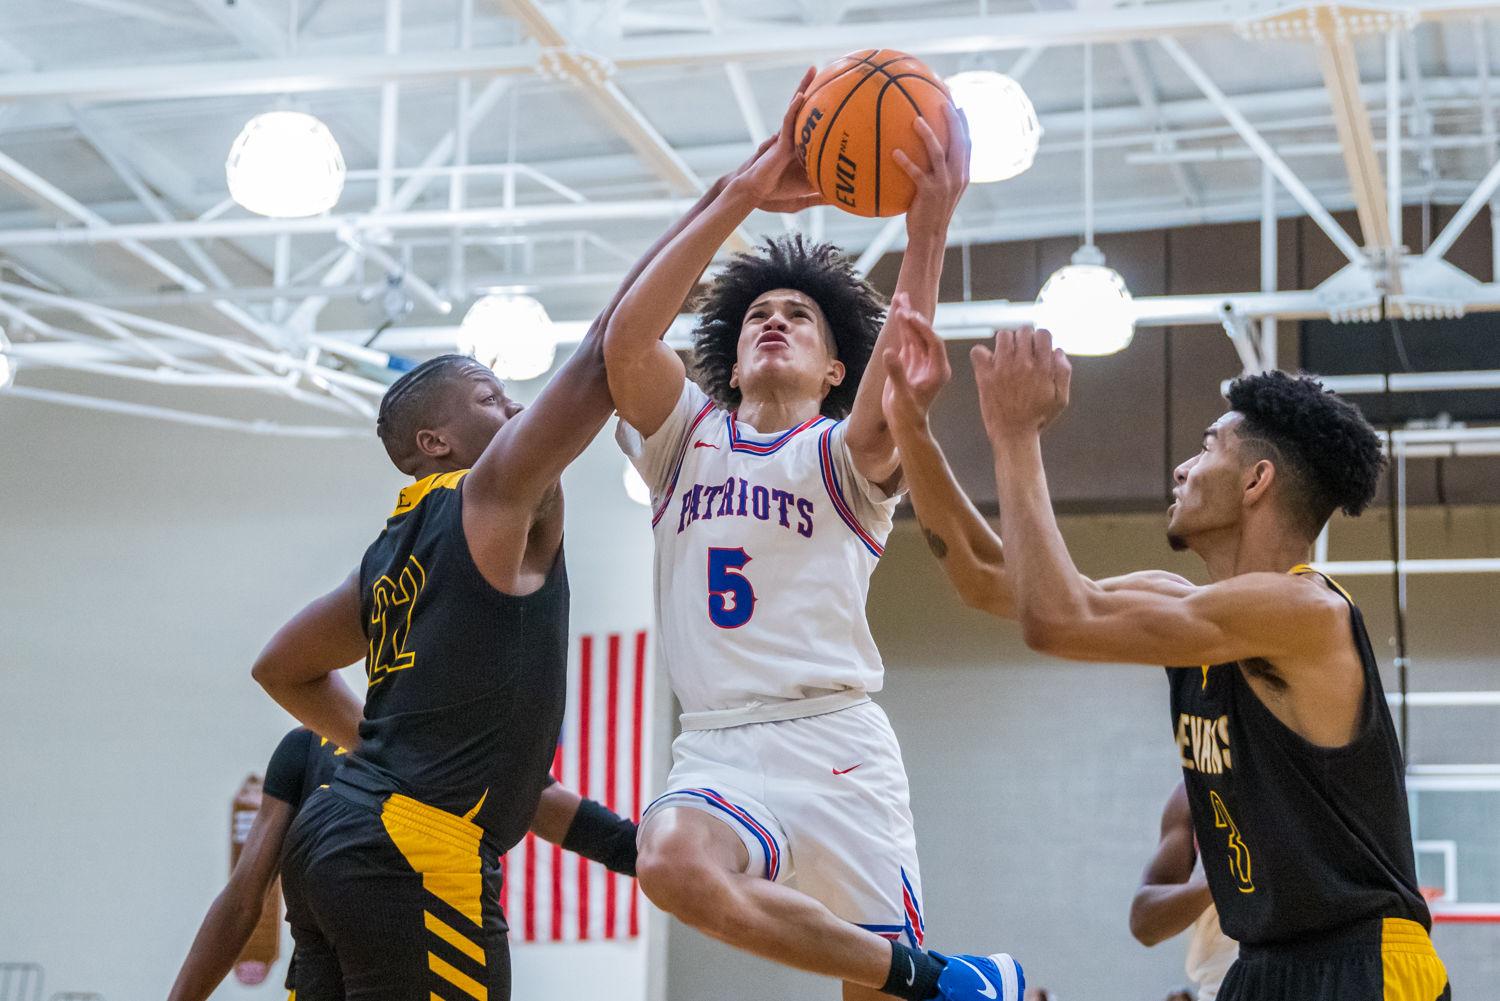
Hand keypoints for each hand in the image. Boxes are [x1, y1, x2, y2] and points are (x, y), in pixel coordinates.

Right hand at [735, 67, 825, 213]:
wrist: (758, 192)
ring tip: (814, 69)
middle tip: (826, 68)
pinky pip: (788, 122)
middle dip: (814, 87)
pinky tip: (802, 96)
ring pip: (796, 107)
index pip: (812, 119)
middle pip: (805, 106)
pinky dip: (794, 109)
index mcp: (801, 143)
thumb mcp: (807, 188)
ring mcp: (786, 135)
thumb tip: (843, 190)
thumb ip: (822, 185)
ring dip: (804, 86)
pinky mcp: (779, 141)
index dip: (822, 104)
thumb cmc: (777, 190)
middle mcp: (794, 134)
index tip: (838, 91)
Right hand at [881, 292, 950, 430]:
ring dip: (907, 317)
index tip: (910, 317)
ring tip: (899, 297)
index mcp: (939, 370)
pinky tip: (896, 312)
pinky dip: (901, 326)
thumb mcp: (902, 397)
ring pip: (915, 334)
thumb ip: (897, 374)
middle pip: (924, 334)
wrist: (905, 425)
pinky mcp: (910, 361)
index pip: (934, 343)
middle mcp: (932, 362)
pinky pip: (906, 340)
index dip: (922, 328)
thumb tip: (888, 352)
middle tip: (903, 298)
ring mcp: (921, 360)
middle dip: (914, 316)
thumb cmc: (907, 415)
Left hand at [893, 102, 969, 237]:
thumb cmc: (930, 210)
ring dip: (927, 135)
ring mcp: (944, 184)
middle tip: (942, 102)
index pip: (967, 143)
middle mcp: (957, 176)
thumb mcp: (940, 189)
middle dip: (952, 120)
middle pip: (958, 142)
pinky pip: (916, 173)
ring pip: (938, 153)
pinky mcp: (929, 193)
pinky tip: (894, 152)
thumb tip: (923, 151)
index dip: (964, 124)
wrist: (930, 235)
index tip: (957, 105)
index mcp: (962, 174)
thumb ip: (938, 170)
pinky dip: (906, 162)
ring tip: (915, 120)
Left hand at [970, 327, 1071, 439]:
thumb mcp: (1061, 398)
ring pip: (1003, 336)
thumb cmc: (1038, 418)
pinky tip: (989, 364)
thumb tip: (1057, 350)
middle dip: (1024, 339)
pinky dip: (981, 354)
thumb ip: (1064, 372)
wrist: (1014, 436)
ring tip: (1006, 357)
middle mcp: (1023, 364)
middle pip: (1023, 331)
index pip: (1043, 333)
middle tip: (1021, 354)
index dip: (1040, 339)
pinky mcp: (985, 377)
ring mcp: (1003, 369)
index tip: (1036, 351)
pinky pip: (978, 351)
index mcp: (1043, 367)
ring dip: (1005, 343)